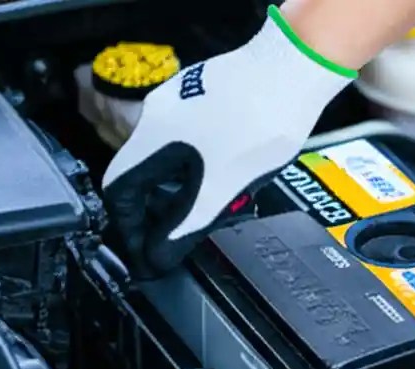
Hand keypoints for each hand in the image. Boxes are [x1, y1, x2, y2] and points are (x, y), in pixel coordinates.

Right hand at [100, 8, 354, 277]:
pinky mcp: (205, 91)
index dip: (126, 227)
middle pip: (140, 171)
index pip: (118, 190)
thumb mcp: (223, 186)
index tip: (143, 251)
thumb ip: (188, 223)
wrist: (296, 66)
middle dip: (154, 210)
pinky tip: (224, 175)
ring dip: (177, 187)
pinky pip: (189, 137)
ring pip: (167, 154)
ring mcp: (182, 98)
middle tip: (174, 238)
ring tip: (203, 212)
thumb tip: (159, 255)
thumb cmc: (262, 121)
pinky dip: (196, 165)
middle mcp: (158, 113)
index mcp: (153, 137)